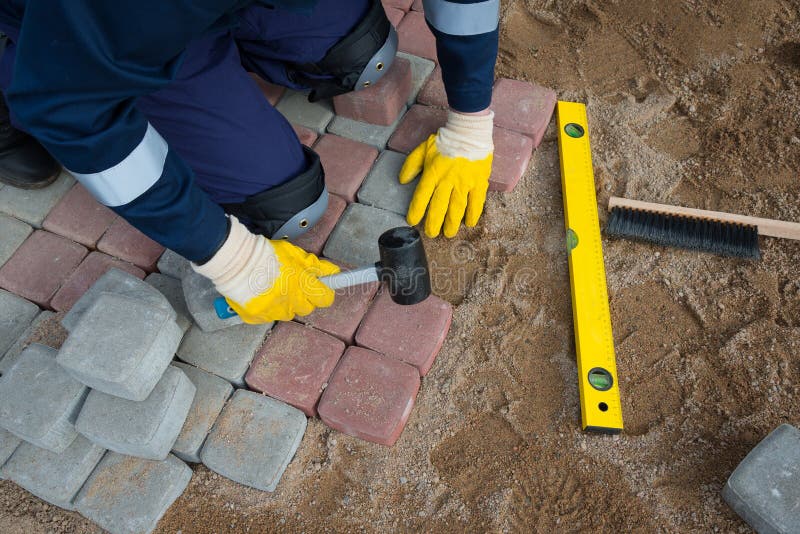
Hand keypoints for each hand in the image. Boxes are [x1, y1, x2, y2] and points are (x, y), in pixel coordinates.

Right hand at [193, 217, 338, 322]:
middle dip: (303, 298)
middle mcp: (291, 301)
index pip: (325, 298)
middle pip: (307, 308)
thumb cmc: (265, 254)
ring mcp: (274, 311)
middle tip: (292, 285)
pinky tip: (261, 294)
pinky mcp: (258, 317)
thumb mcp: (294, 254)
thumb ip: (315, 265)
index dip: (324, 292)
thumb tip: (333, 272)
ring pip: (288, 313)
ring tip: (273, 288)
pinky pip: (269, 316)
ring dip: (285, 303)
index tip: (321, 288)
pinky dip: (267, 307)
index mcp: (302, 284)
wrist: (236, 261)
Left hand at [399, 110, 493, 237]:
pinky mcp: (479, 183)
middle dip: (434, 223)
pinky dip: (473, 214)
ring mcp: (465, 183)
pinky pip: (476, 202)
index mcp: (433, 173)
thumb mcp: (423, 149)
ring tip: (449, 233)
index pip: (421, 197)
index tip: (412, 221)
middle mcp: (447, 181)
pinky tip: (469, 223)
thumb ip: (411, 165)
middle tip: (432, 234)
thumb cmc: (445, 141)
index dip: (416, 211)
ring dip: (452, 223)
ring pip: (457, 209)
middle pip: (439, 208)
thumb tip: (402, 180)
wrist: (469, 132)